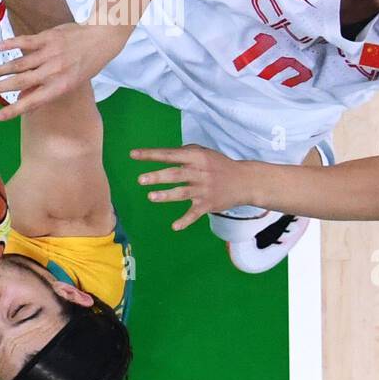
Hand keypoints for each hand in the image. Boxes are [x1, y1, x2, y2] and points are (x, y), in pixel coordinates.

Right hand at [0, 21, 119, 120]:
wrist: (102, 38)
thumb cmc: (87, 63)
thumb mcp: (73, 82)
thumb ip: (50, 88)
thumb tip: (27, 95)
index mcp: (61, 86)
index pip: (33, 102)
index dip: (14, 110)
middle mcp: (53, 72)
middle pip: (20, 82)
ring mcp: (49, 53)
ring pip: (19, 63)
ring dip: (0, 69)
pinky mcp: (48, 37)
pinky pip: (26, 41)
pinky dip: (11, 44)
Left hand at [130, 144, 246, 231]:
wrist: (245, 181)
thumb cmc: (220, 165)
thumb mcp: (205, 153)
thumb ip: (186, 152)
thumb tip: (165, 154)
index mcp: (196, 157)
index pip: (170, 154)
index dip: (151, 154)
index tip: (133, 155)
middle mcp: (199, 172)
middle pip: (176, 174)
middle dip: (158, 177)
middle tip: (140, 180)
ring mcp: (204, 190)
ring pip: (182, 193)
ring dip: (166, 196)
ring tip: (151, 197)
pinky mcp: (208, 204)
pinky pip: (195, 214)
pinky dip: (185, 221)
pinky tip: (174, 226)